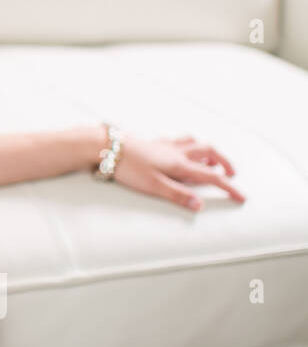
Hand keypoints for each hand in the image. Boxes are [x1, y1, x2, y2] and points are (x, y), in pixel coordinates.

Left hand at [109, 132, 245, 210]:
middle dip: (224, 162)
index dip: (229, 188)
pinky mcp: (152, 142)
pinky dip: (187, 144)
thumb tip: (200, 207)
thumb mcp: (153, 186)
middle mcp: (175, 151)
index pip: (211, 176)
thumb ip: (177, 195)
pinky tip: (180, 149)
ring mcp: (163, 144)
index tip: (243, 197)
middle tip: (231, 174)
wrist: (103, 146)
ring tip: (211, 160)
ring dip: (207, 150)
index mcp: (179, 164)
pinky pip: (177, 140)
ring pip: (194, 142)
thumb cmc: (127, 167)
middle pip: (209, 151)